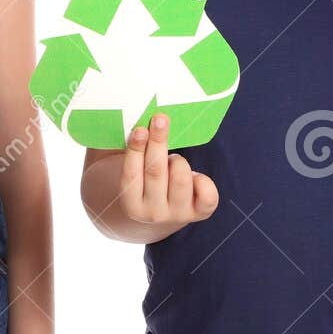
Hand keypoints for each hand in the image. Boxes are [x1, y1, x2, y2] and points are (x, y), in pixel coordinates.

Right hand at [117, 112, 218, 230]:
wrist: (162, 214)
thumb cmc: (144, 183)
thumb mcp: (132, 174)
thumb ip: (125, 152)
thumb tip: (127, 123)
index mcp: (131, 205)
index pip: (132, 175)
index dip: (136, 150)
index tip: (140, 129)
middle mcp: (153, 214)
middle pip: (156, 172)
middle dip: (158, 142)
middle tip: (160, 119)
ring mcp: (177, 214)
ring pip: (181, 178)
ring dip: (177, 160)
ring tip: (172, 159)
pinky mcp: (200, 212)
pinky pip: (207, 193)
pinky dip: (202, 179)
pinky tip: (194, 175)